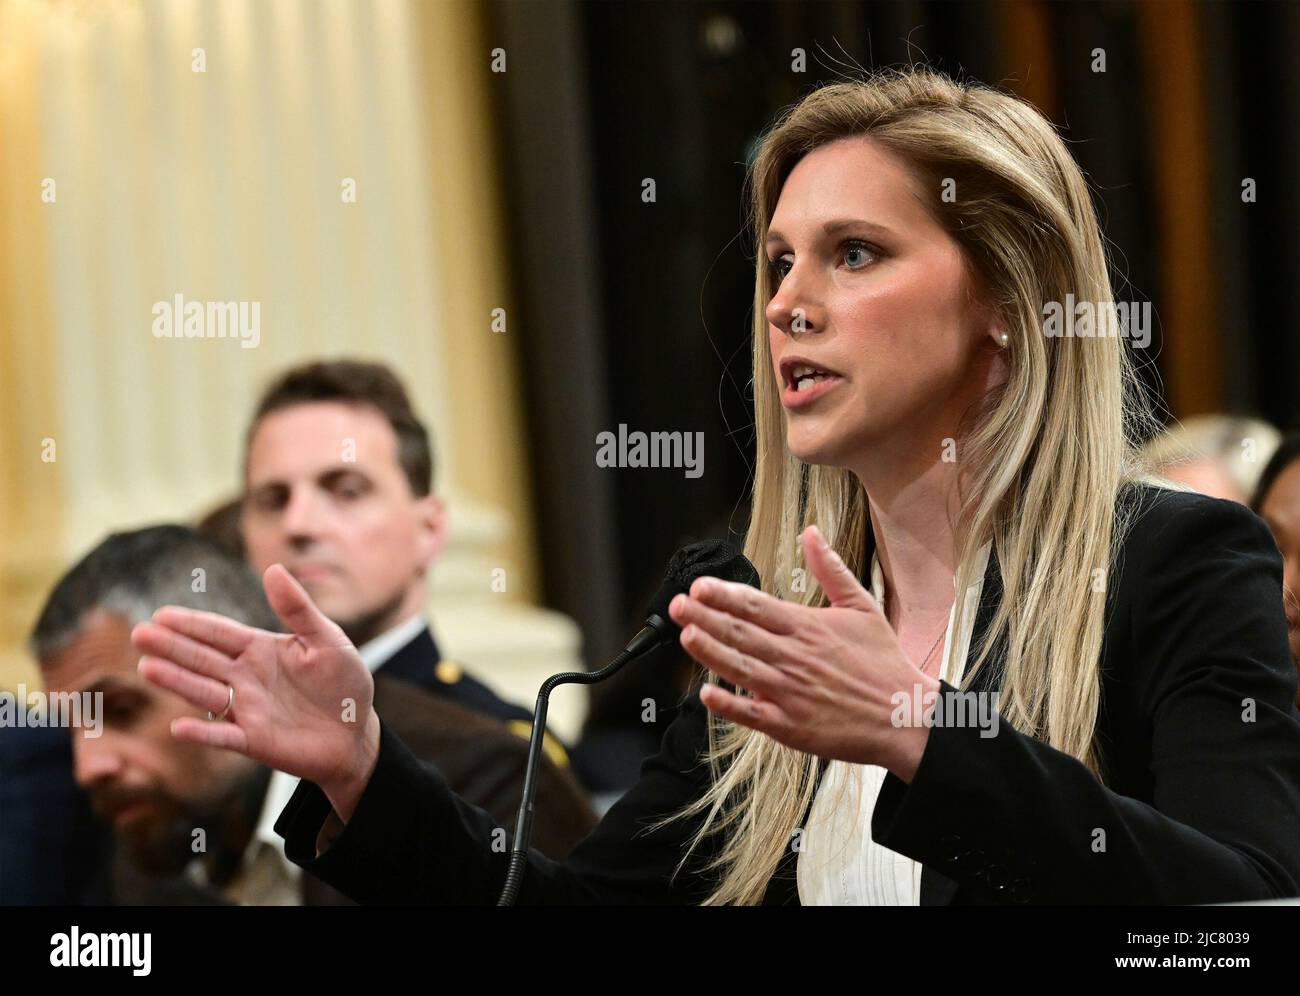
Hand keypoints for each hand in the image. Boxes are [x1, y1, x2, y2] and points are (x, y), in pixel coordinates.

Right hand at [132, 564, 379, 818]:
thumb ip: (298, 609)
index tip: (161, 615)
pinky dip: (203, 733)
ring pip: (205, 692)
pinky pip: (224, 737)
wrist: (356, 732)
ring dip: (178, 681)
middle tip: (140, 634)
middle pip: (203, 659)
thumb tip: (273, 569)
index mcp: (260, 649)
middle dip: (172, 646)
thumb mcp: (328, 639)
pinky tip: (179, 728)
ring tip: (147, 667)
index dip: (192, 624)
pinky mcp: (254, 741)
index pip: (219, 633)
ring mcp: (247, 709)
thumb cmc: (343, 682)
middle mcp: (246, 677)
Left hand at [668, 525, 938, 780]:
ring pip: (740, 669)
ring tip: (686, 635)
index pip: (756, 605)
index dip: (723, 595)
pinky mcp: (790, 725)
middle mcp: (794, 657)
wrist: (906, 716)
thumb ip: (830, 569)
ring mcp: (790, 692)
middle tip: (677, 605)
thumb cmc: (884, 663)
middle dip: (704, 617)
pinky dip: (728, 704)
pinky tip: (705, 694)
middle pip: (740, 633)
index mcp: (808, 627)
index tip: (699, 586)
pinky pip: (751, 713)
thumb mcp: (862, 605)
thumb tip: (812, 533)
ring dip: (710, 652)